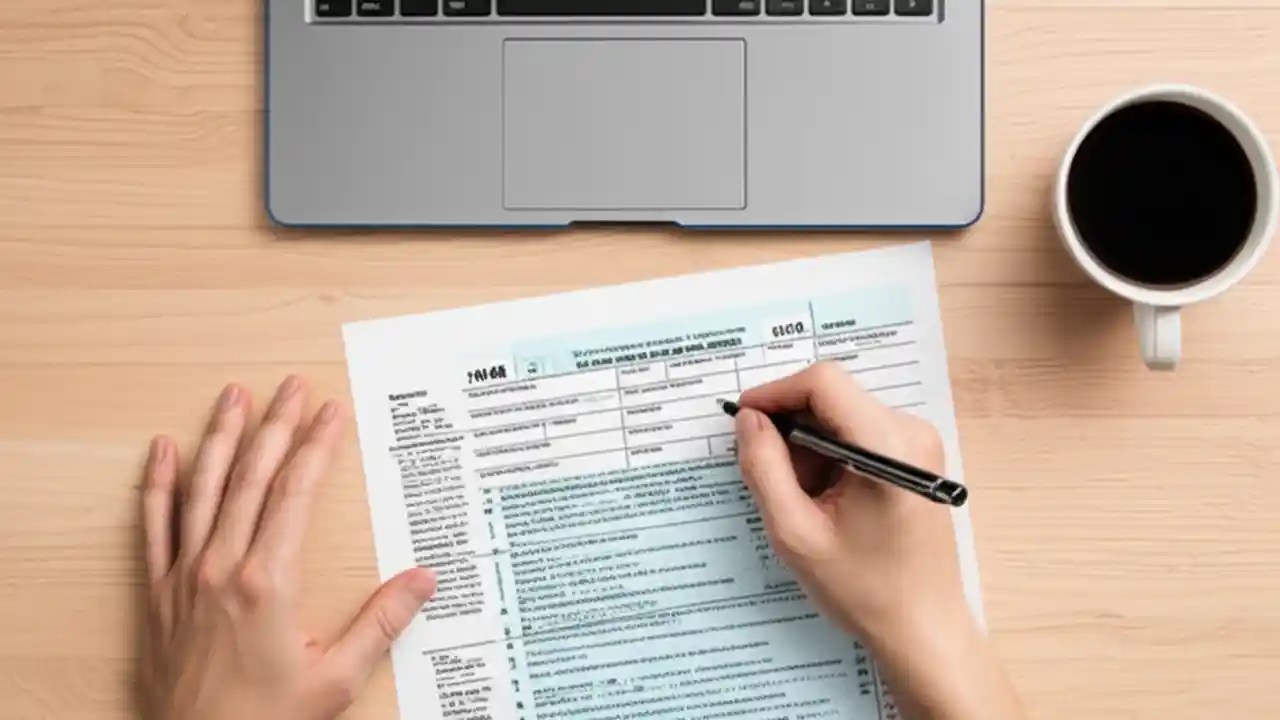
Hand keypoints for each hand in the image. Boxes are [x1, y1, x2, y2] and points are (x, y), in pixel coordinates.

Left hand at [139, 377, 436, 719]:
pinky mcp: (158, 593)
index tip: (331, 412)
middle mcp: (221, 567)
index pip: (296, 493)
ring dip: (220, 438)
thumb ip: (381, 624)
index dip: (316, 446)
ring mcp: (184, 576)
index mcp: (268, 581)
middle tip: (292, 386)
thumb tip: (424, 580)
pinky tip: (164, 450)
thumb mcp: (337, 680)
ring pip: (202, 489)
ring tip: (234, 396)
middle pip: (251, 478)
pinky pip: (154, 525)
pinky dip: (157, 483)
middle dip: (276, 426)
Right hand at [735, 362, 1023, 719]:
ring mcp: (919, 442)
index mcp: (888, 447)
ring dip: (809, 446)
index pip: (824, 382)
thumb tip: (748, 419)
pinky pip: (859, 431)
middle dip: (791, 428)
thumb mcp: (796, 532)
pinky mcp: (917, 456)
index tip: (744, 420)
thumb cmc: (863, 588)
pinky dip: (830, 455)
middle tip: (771, 478)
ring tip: (804, 501)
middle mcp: (911, 432)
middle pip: (832, 396)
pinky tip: (826, 500)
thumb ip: (764, 467)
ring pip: (842, 414)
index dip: (776, 392)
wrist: (923, 628)